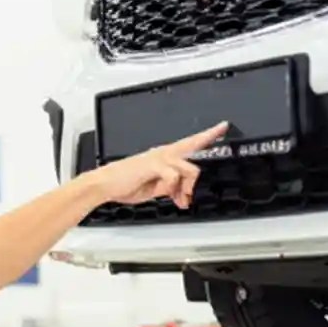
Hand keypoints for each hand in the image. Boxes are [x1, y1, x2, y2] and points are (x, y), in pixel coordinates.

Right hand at [79, 122, 228, 208]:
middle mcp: (163, 153)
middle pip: (192, 144)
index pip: (189, 144)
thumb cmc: (125, 184)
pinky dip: (174, 189)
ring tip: (181, 199)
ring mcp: (158, 157)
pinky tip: (168, 195)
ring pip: (188, 167)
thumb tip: (182, 195)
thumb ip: (170, 188)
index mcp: (164, 156)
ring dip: (188, 186)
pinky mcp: (153, 164)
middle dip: (208, 138)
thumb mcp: (154, 188)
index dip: (206, 135)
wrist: (105, 184)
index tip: (221, 127)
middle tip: (222, 128)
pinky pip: (174, 176)